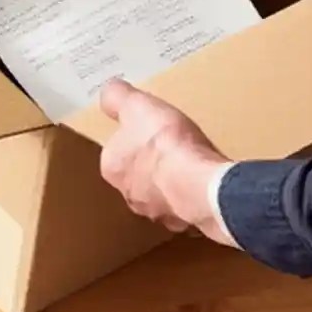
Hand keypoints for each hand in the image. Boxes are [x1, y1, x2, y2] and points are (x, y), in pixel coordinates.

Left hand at [98, 79, 236, 245]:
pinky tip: (204, 182)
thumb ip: (117, 98)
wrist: (197, 183)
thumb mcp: (136, 106)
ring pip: (160, 194)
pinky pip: (185, 206)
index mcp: (112, 168)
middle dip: (149, 164)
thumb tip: (107, 91)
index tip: (144, 130)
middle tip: (168, 146)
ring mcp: (156, 211)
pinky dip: (192, 195)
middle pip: (136, 176)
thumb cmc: (164, 145)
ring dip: (171, 182)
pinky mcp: (183, 220)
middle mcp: (129, 194)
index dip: (130, 140)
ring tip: (189, 164)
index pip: (114, 153)